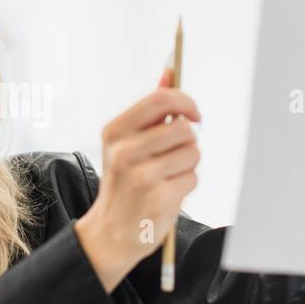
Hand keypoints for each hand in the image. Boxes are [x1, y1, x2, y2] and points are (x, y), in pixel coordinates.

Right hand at [75, 66, 201, 292]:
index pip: (161, 99)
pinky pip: (193, 178)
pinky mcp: (158, 198)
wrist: (110, 232)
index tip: (193, 114)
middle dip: (188, 140)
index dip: (186, 102)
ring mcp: (140, 175)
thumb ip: (150, 108)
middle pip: (183, 128)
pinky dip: (186, 184)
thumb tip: (170, 71)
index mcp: (115, 131)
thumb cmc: (124, 182)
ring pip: (193, 153)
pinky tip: (167, 193)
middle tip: (176, 153)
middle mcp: (123, 151)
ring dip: (188, 164)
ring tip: (169, 175)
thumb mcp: (127, 142)